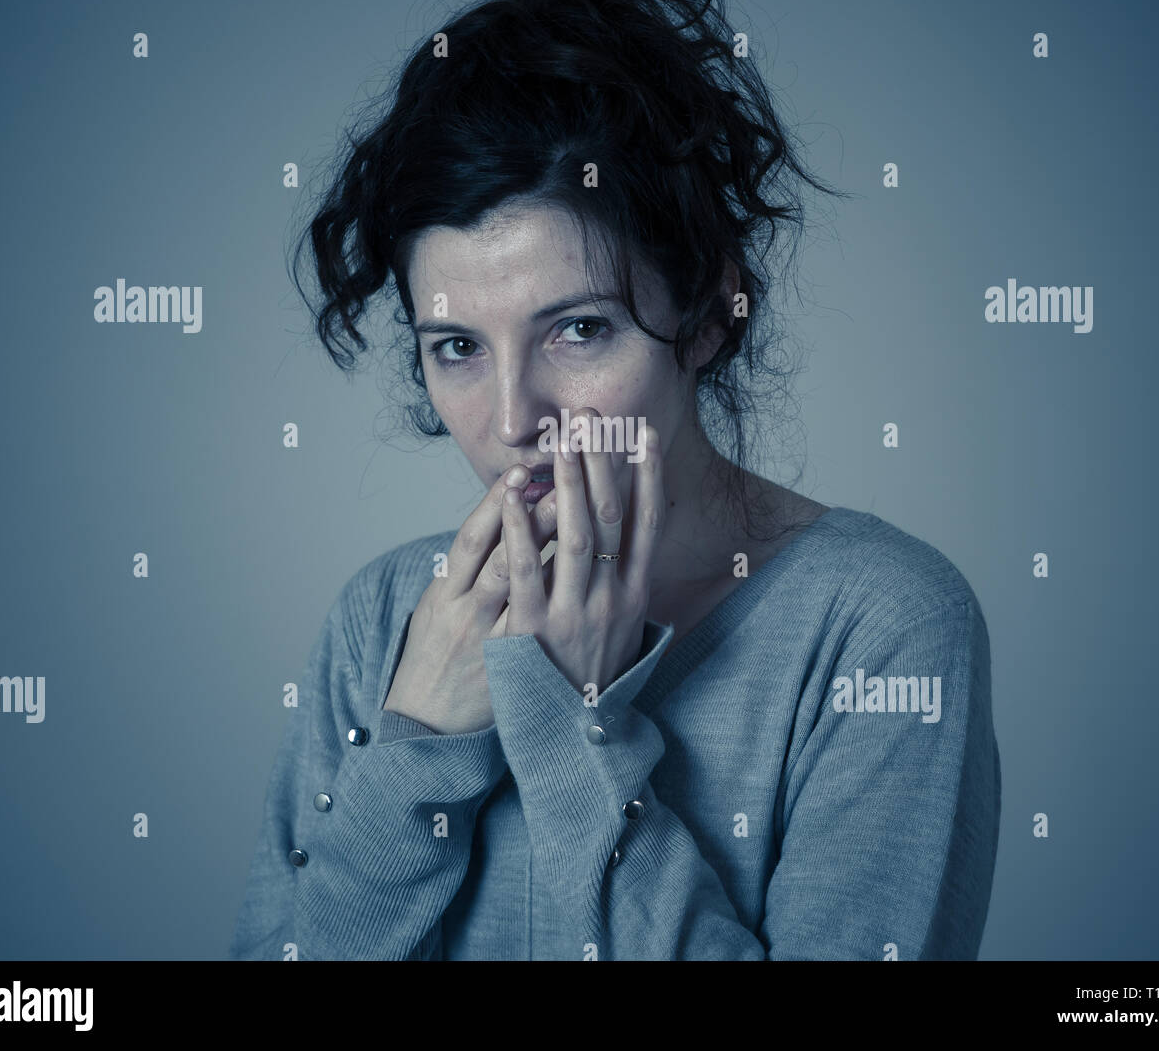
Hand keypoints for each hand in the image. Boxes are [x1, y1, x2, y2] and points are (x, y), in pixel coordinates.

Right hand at [383, 464, 559, 734]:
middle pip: (509, 554)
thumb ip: (467, 560)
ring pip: (532, 584)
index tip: (520, 470)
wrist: (432, 723)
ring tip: (586, 500)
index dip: (496, 504)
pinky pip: (548, 614)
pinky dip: (564, 581)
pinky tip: (590, 553)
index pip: (473, 540)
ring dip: (558, 539)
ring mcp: (502, 640)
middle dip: (541, 510)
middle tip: (570, 470)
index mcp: (446, 595)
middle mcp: (472, 615)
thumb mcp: (438, 602)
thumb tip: (500, 508)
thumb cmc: (438, 648)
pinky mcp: (525, 658)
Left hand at [498, 408, 664, 696]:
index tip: (643, 433)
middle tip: (590, 417)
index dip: (646, 474)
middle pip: (609, 518)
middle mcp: (612, 599)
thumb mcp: (623, 634)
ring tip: (559, 442)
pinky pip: (527, 569)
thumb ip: (625, 589)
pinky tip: (512, 495)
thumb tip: (634, 545)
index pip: (646, 523)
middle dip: (601, 462)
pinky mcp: (535, 628)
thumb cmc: (592, 677)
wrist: (572, 740)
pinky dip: (520, 528)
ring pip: (574, 536)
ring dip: (566, 484)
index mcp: (636, 596)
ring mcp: (576, 613)